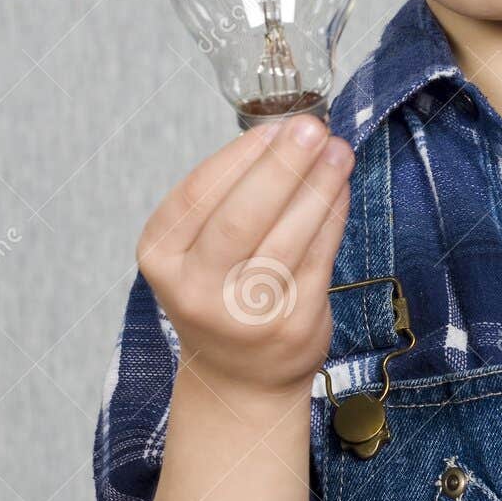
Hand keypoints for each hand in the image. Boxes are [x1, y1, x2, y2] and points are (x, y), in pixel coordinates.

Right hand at [135, 115, 354, 394]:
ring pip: (287, 236)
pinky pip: (317, 258)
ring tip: (338, 152)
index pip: (199, 193)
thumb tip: (286, 133)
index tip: (277, 125)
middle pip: (241, 216)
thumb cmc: (220, 290)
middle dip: (283, 165)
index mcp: (161, 256)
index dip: (242, 154)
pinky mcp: (290, 325)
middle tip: (313, 128)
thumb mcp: (198, 246)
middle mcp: (195, 288)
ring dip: (318, 186)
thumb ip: (229, 194)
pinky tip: (340, 189)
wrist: (238, 375)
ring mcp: (243, 313)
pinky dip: (332, 217)